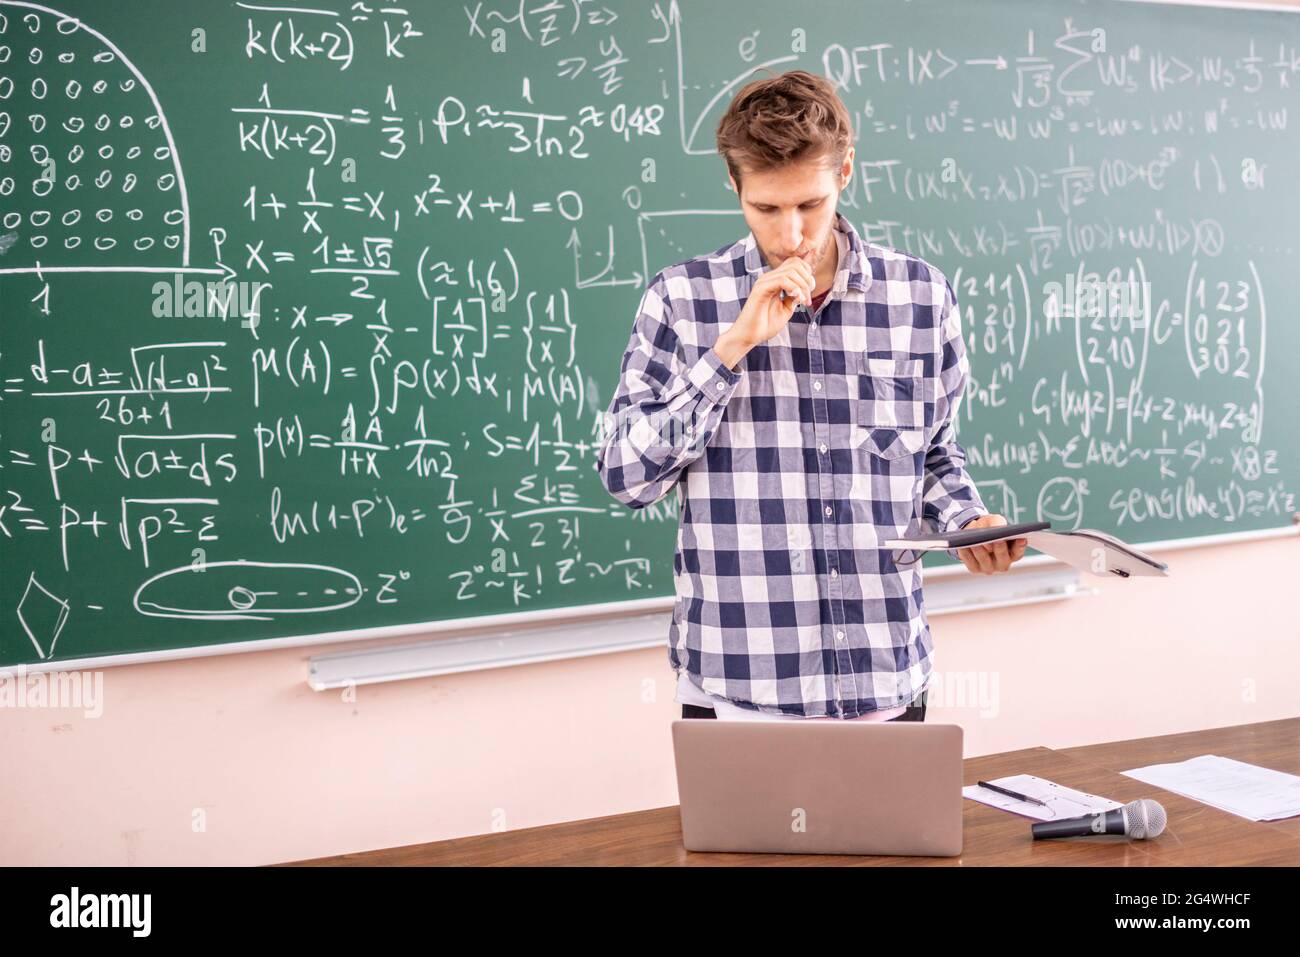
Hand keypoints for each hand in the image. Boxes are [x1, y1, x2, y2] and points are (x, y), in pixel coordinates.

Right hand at [713, 251, 816, 367]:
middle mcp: (768, 278)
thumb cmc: (765, 325)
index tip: (809, 292)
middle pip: (795, 264)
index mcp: (774, 281)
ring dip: (802, 286)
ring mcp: (764, 282)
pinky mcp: (760, 289)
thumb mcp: (786, 309)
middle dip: (807, 279)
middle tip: (807, 298)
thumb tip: (803, 290)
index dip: (807, 274)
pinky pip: (782, 280)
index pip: (794, 263)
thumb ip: (794, 298)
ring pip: (790, 271)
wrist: (748, 336)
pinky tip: (796, 298)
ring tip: (803, 301)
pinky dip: (794, 288)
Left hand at [956, 513, 1026, 574]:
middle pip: (1003, 558)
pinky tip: (963, 546)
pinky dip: (967, 553)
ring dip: (980, 551)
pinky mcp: (975, 569)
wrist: (973, 532)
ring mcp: (989, 568)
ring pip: (985, 560)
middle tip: (998, 540)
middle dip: (1000, 549)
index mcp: (1012, 553)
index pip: (1018, 552)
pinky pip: (970, 562)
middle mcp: (1002, 563)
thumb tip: (995, 530)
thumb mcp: (995, 520)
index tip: (1021, 538)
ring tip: (976, 542)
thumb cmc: (989, 527)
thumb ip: (997, 523)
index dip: (1020, 546)